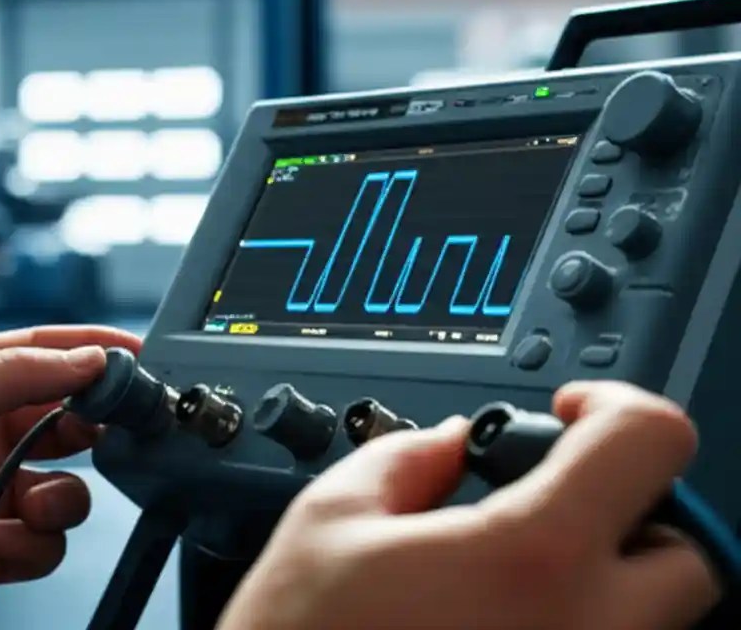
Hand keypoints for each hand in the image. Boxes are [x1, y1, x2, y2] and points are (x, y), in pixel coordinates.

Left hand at [0, 325, 139, 629]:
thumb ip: (20, 373)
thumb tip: (89, 356)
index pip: (43, 354)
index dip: (92, 350)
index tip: (140, 355)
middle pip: (67, 422)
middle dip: (96, 428)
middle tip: (120, 433)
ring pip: (66, 490)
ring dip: (62, 499)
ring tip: (31, 505)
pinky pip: (45, 544)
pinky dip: (34, 544)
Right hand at [219, 382, 720, 629]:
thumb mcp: (329, 520)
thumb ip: (406, 458)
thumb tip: (450, 444)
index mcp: (533, 557)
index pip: (650, 442)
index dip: (613, 405)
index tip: (573, 414)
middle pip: (684, 557)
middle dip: (625, 519)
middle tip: (548, 513)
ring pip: (651, 625)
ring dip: (597, 586)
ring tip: (505, 585)